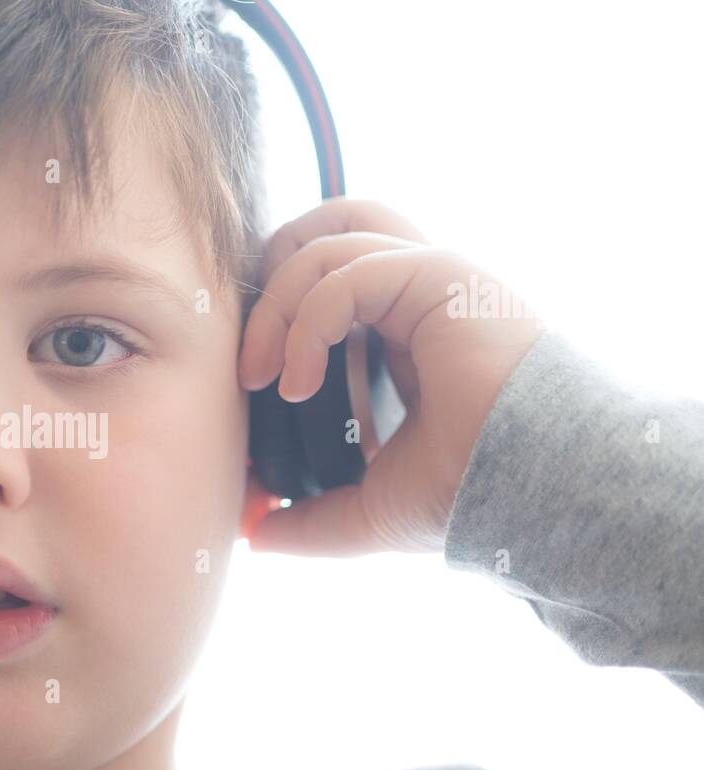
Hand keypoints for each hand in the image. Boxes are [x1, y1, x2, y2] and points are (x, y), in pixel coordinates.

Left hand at [238, 198, 544, 555]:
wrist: (529, 497)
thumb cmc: (468, 495)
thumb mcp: (368, 510)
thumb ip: (309, 517)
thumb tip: (253, 533)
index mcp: (404, 329)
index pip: (328, 273)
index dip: (276, 308)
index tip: (250, 384)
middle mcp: (418, 293)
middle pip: (326, 228)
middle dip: (269, 278)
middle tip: (248, 363)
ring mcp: (431, 277)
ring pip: (326, 246)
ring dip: (276, 308)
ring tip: (262, 378)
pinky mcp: (440, 276)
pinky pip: (348, 274)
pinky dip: (306, 324)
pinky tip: (297, 384)